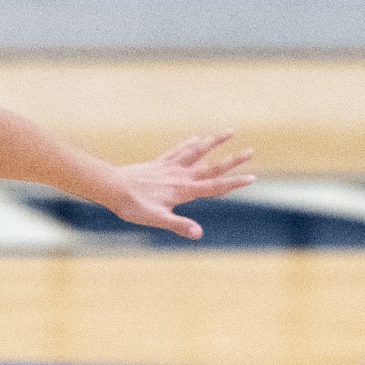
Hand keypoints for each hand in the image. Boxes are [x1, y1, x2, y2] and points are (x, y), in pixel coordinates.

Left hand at [105, 131, 255, 239]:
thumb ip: (179, 225)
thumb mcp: (157, 219)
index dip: (234, 183)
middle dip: (233, 160)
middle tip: (251, 150)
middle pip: (212, 167)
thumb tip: (199, 234)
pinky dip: (189, 144)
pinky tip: (196, 138)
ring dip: (214, 142)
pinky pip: (179, 151)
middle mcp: (181, 175)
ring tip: (229, 131)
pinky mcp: (160, 163)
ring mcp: (171, 167)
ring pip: (197, 151)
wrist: (112, 187)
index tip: (252, 177)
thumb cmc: (133, 206)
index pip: (215, 187)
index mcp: (184, 190)